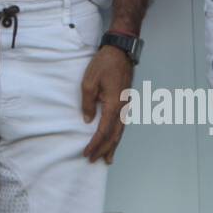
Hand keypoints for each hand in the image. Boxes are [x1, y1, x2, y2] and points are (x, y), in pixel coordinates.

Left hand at [81, 45, 133, 163]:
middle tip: (94, 161)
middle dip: (104, 149)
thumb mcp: (89, 82)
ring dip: (113, 145)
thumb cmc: (104, 64)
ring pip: (121, 131)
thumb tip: (88, 120)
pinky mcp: (126, 102)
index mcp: (113, 105)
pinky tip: (114, 139)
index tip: (86, 153)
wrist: (120, 51)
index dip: (95, 144)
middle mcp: (122, 108)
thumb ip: (88, 103)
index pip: (103, 131)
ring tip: (108, 158)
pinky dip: (118, 135)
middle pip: (114, 135)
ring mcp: (126, 105)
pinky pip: (122, 123)